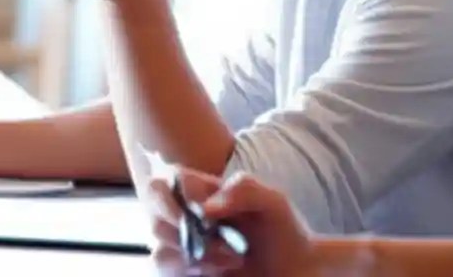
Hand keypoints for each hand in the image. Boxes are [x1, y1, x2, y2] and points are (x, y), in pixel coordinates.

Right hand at [147, 166, 313, 276]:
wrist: (297, 270)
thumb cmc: (284, 231)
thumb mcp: (273, 201)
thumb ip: (243, 189)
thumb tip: (204, 207)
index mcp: (201, 193)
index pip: (162, 184)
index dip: (172, 199)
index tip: (201, 216)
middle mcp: (185, 218)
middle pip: (155, 218)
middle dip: (188, 235)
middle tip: (226, 246)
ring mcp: (182, 249)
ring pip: (160, 252)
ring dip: (198, 260)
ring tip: (230, 262)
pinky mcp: (184, 273)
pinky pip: (167, 272)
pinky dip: (192, 274)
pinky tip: (217, 273)